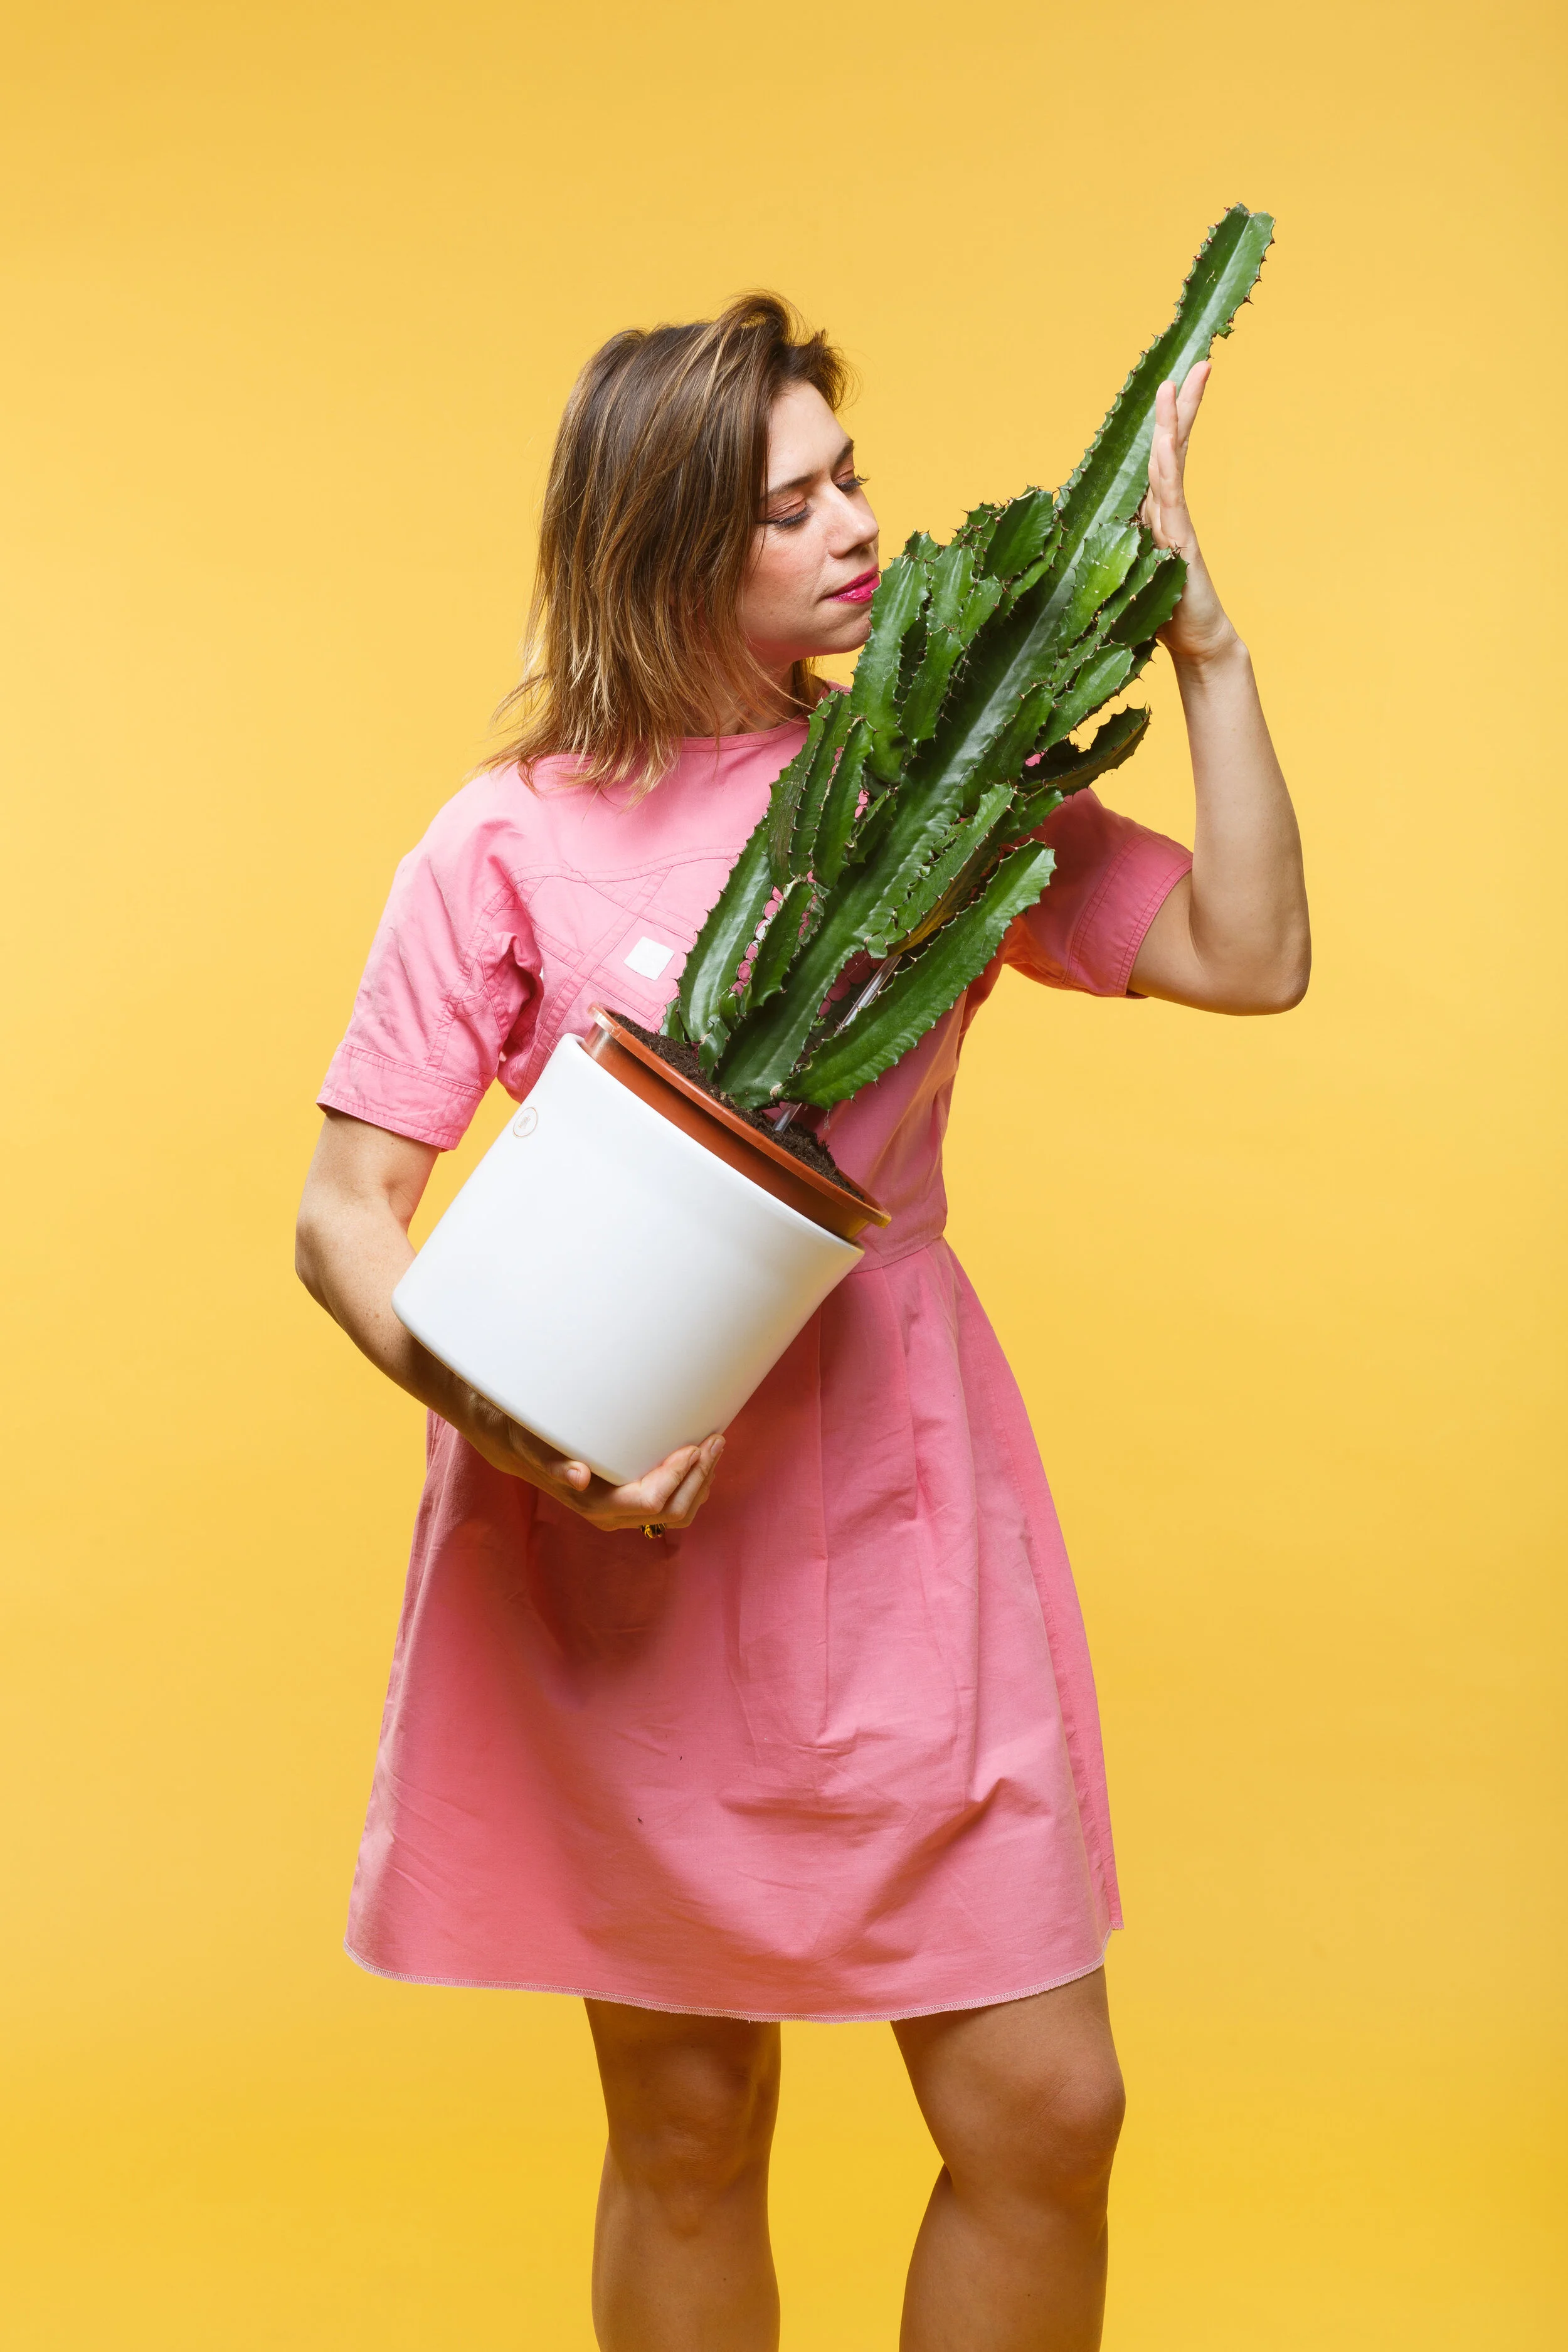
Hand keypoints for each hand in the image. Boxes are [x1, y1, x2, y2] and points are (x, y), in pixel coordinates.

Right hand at [456, 1382, 724, 1531]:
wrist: (520, 1450)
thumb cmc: (533, 1442)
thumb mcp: (538, 1446)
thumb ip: (556, 1463)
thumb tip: (578, 1476)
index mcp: (596, 1504)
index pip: (652, 1503)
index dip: (679, 1477)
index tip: (694, 1445)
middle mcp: (613, 1515)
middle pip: (674, 1511)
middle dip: (700, 1477)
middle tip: (716, 1440)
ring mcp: (625, 1512)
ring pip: (679, 1512)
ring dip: (701, 1480)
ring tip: (714, 1445)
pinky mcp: (632, 1502)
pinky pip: (673, 1504)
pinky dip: (692, 1482)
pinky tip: (699, 1458)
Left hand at [1140, 362, 1237, 667]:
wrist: (1196, 645)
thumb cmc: (1158, 615)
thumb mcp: (1125, 573)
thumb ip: (1112, 549)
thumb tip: (1074, 538)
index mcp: (1153, 515)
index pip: (1161, 458)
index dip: (1166, 422)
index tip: (1171, 383)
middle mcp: (1167, 512)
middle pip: (1175, 448)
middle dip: (1185, 406)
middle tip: (1198, 363)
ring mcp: (1176, 525)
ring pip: (1172, 464)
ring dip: (1175, 423)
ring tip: (1180, 383)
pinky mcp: (1180, 545)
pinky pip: (1171, 499)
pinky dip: (1167, 469)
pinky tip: (1166, 442)